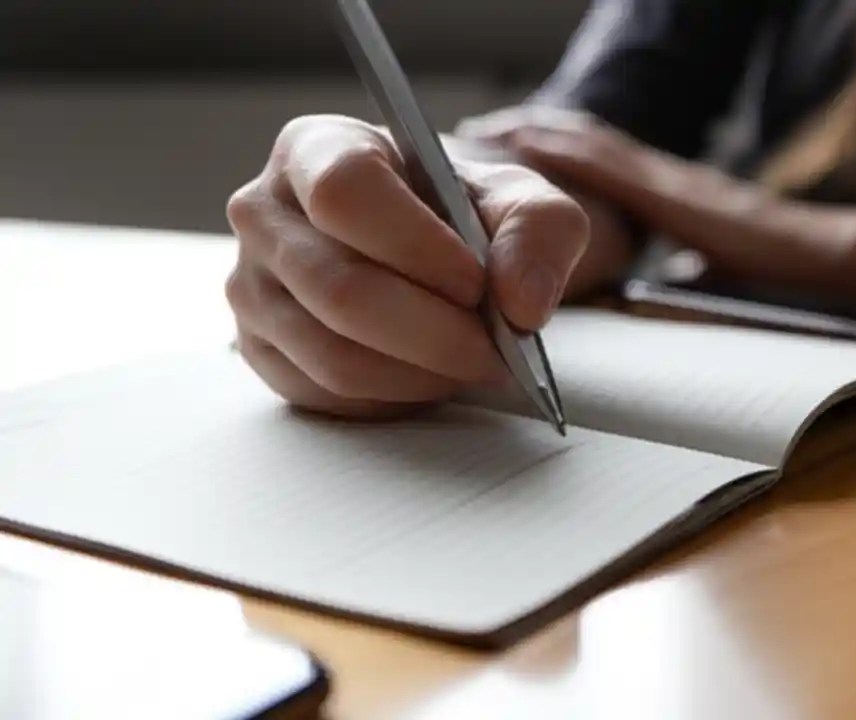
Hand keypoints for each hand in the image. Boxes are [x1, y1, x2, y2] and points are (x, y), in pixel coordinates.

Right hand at [225, 115, 587, 416]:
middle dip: (435, 333)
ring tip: (472, 360)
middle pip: (339, 289)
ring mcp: (251, 287)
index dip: (417, 247)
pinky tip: (431, 373)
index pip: (346, 193)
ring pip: (334, 355)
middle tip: (496, 350)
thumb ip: (540, 233)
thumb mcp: (520, 201)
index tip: (478, 284)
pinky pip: (328, 395)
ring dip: (422, 373)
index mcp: (318, 148)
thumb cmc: (463, 214)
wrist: (427, 249)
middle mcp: (264, 212)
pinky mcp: (261, 350)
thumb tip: (521, 305)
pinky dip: (396, 397)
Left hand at [457, 108, 855, 290]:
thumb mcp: (716, 267)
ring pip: (591, 146)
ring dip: (540, 135)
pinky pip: (610, 167)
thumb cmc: (774, 269)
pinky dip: (567, 153)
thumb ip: (685, 266)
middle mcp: (665, 177)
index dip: (560, 152)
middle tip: (484, 132)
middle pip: (588, 144)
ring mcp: (669, 181)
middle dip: (536, 135)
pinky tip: (529, 145)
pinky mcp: (673, 194)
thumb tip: (666, 280)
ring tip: (491, 131)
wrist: (820, 257)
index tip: (515, 147)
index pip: (606, 165)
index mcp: (673, 194)